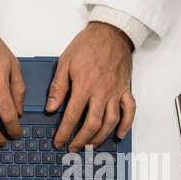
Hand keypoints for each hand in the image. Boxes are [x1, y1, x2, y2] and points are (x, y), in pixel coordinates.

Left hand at [47, 22, 135, 151]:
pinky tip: (118, 135)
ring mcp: (116, 92)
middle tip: (72, 147)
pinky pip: (130, 110)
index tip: (58, 142)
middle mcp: (102, 92)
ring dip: (101, 137)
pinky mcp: (126, 89)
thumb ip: (58, 87)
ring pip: (111, 121)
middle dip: (81, 139)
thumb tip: (51, 108)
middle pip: (92, 123)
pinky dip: (126, 125)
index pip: (72, 116)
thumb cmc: (87, 45)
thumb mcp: (65, 63)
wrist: (112, 32)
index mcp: (84, 86)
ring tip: (90, 145)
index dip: (64, 132)